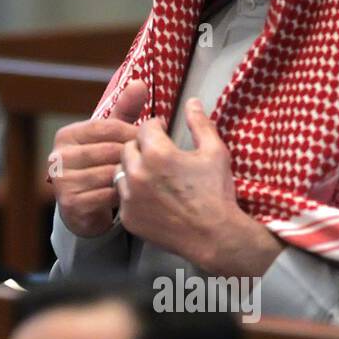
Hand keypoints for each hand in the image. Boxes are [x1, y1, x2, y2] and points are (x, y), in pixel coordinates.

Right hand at [48, 80, 146, 236]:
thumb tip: (139, 82)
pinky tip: (135, 195)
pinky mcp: (70, 204)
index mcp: (66, 136)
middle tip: (156, 161)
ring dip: (131, 176)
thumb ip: (124, 110)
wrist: (84, 210)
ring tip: (148, 178)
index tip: (152, 138)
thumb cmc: (100, 166)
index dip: (132, 132)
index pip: (106, 127)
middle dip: (135, 155)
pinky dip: (124, 195)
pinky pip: (106, 196)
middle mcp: (57, 157)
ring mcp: (61, 182)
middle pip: (109, 150)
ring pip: (109, 173)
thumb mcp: (110, 137)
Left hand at [116, 98, 282, 275]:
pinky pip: (123, 198)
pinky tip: (151, 197)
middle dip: (142, 147)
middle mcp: (137, 173)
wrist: (214, 236)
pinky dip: (133, 194)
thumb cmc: (216, 193)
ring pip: (121, 172)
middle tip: (158, 155)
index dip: (156, 127)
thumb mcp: (215, 152)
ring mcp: (130, 198)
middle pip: (128, 148)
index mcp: (157, 153)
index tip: (164, 131)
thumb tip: (192, 101)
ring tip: (152, 175)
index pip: (145, 128)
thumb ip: (200, 123)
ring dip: (134, 170)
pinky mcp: (128, 218)